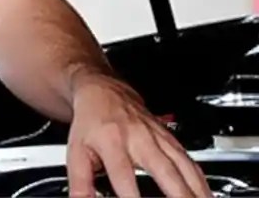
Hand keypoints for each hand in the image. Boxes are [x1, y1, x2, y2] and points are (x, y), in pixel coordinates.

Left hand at [65, 73, 208, 196]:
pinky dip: (201, 179)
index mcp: (111, 141)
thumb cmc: (90, 122)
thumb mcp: (76, 150)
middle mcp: (139, 138)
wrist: (103, 92)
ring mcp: (158, 137)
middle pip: (164, 171)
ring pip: (184, 166)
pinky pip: (190, 160)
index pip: (123, 176)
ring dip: (196, 189)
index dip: (131, 197)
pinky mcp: (170, 138)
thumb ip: (79, 181)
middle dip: (177, 194)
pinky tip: (205, 193)